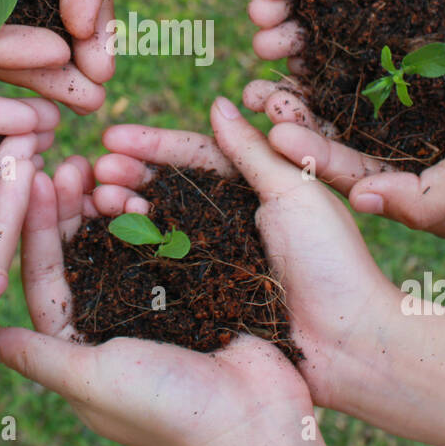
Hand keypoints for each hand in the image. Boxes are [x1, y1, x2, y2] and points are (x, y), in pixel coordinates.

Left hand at [0, 152, 340, 445]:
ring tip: (109, 167)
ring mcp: (155, 301)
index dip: (37, 226)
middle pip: (80, 250)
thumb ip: (38, 355)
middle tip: (71, 160)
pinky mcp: (195, 287)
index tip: (38, 178)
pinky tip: (147, 184)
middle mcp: (113, 318)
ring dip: (110, 202)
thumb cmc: (168, 411)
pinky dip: (155, 212)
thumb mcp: (92, 381)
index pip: (44, 276)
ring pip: (120, 238)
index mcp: (81, 342)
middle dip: (72, 205)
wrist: (256, 423)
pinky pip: (167, 240)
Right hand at [88, 99, 399, 424]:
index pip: (195, 154)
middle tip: (96, 169)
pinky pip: (164, 262)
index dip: (152, 145)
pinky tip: (105, 233)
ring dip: (125, 205)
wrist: (349, 344)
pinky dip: (135, 245)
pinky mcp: (206, 293)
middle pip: (168, 185)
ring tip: (97, 197)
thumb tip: (220, 101)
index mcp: (256, 186)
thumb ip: (253, 149)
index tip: (111, 138)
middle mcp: (231, 217)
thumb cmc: (333, 262)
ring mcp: (216, 256)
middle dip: (130, 173)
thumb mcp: (295, 192)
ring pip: (160, 221)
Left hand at [246, 0, 444, 234]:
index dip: (308, 152)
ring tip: (272, 50)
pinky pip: (370, 62)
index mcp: (416, 189)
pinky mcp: (423, 72)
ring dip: (307, 78)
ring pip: (345, 98)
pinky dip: (338, 47)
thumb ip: (424, 199)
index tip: (270, 126)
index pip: (347, 174)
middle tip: (252, 89)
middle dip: (294, 115)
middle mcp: (407, 153)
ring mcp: (414, 112)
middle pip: (336, 136)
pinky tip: (310, 22)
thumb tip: (360, 201)